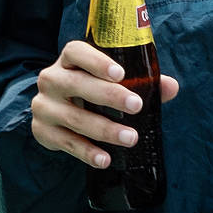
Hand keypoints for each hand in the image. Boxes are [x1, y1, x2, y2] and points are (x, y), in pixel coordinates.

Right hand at [30, 40, 181, 169]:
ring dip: (105, 129)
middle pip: (77, 84)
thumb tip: (171, 87)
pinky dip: (87, 152)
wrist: (52, 112)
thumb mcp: (107, 82)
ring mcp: (44, 106)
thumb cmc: (88, 91)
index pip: (75, 52)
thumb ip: (140, 82)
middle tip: (136, 105)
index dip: (97, 61)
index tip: (121, 73)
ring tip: (131, 138)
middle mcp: (51, 79)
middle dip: (109, 96)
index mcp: (67, 61)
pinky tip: (105, 159)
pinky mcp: (42, 131)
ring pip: (74, 117)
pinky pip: (66, 143)